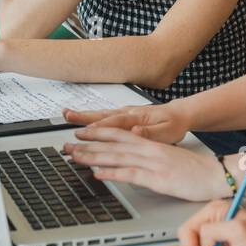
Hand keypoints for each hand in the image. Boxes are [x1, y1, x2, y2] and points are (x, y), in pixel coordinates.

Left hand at [62, 127, 230, 201]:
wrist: (215, 174)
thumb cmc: (195, 171)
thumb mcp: (169, 160)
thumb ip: (151, 159)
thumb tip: (133, 164)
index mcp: (152, 144)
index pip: (120, 134)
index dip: (99, 132)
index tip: (81, 132)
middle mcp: (150, 150)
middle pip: (113, 144)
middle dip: (88, 144)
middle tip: (67, 145)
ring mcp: (153, 163)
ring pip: (117, 157)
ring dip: (93, 157)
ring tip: (75, 157)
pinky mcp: (158, 178)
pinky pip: (131, 174)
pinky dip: (113, 173)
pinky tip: (99, 174)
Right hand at [65, 101, 190, 144]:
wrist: (180, 115)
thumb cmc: (174, 125)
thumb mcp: (167, 132)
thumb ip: (150, 132)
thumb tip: (135, 130)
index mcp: (138, 118)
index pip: (115, 123)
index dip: (99, 128)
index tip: (85, 132)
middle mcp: (129, 113)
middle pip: (102, 116)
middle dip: (83, 119)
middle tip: (66, 119)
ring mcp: (125, 113)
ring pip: (101, 114)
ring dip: (83, 115)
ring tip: (67, 115)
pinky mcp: (124, 115)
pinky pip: (104, 115)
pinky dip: (91, 116)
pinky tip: (82, 118)